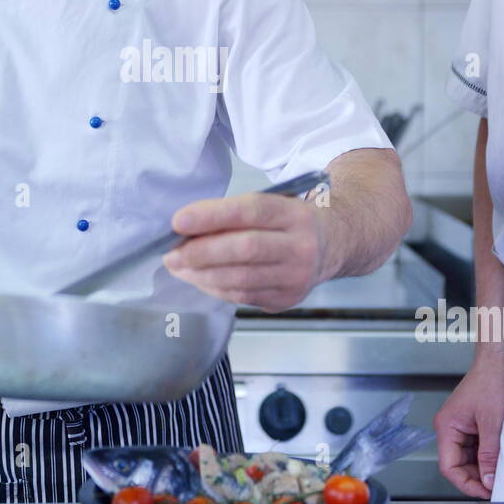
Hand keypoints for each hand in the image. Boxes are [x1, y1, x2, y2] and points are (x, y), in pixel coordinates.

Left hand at [163, 191, 323, 309]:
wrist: (332, 244)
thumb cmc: (288, 222)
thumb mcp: (271, 205)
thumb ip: (233, 214)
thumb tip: (186, 230)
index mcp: (294, 213)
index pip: (250, 211)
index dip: (212, 216)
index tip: (178, 221)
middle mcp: (300, 245)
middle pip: (245, 249)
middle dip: (201, 253)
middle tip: (171, 254)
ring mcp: (297, 276)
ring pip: (241, 279)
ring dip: (202, 275)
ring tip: (180, 267)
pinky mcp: (287, 299)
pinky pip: (243, 296)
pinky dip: (215, 288)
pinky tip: (200, 279)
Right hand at [434, 362, 503, 498]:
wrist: (500, 360)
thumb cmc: (493, 382)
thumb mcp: (494, 424)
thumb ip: (490, 455)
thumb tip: (490, 482)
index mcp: (446, 427)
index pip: (448, 467)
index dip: (466, 483)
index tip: (486, 492)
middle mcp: (450, 428)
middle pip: (458, 464)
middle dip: (477, 477)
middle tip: (498, 487)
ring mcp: (462, 426)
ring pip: (469, 457)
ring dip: (485, 466)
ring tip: (503, 473)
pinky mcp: (473, 423)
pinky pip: (478, 447)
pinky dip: (489, 455)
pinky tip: (503, 458)